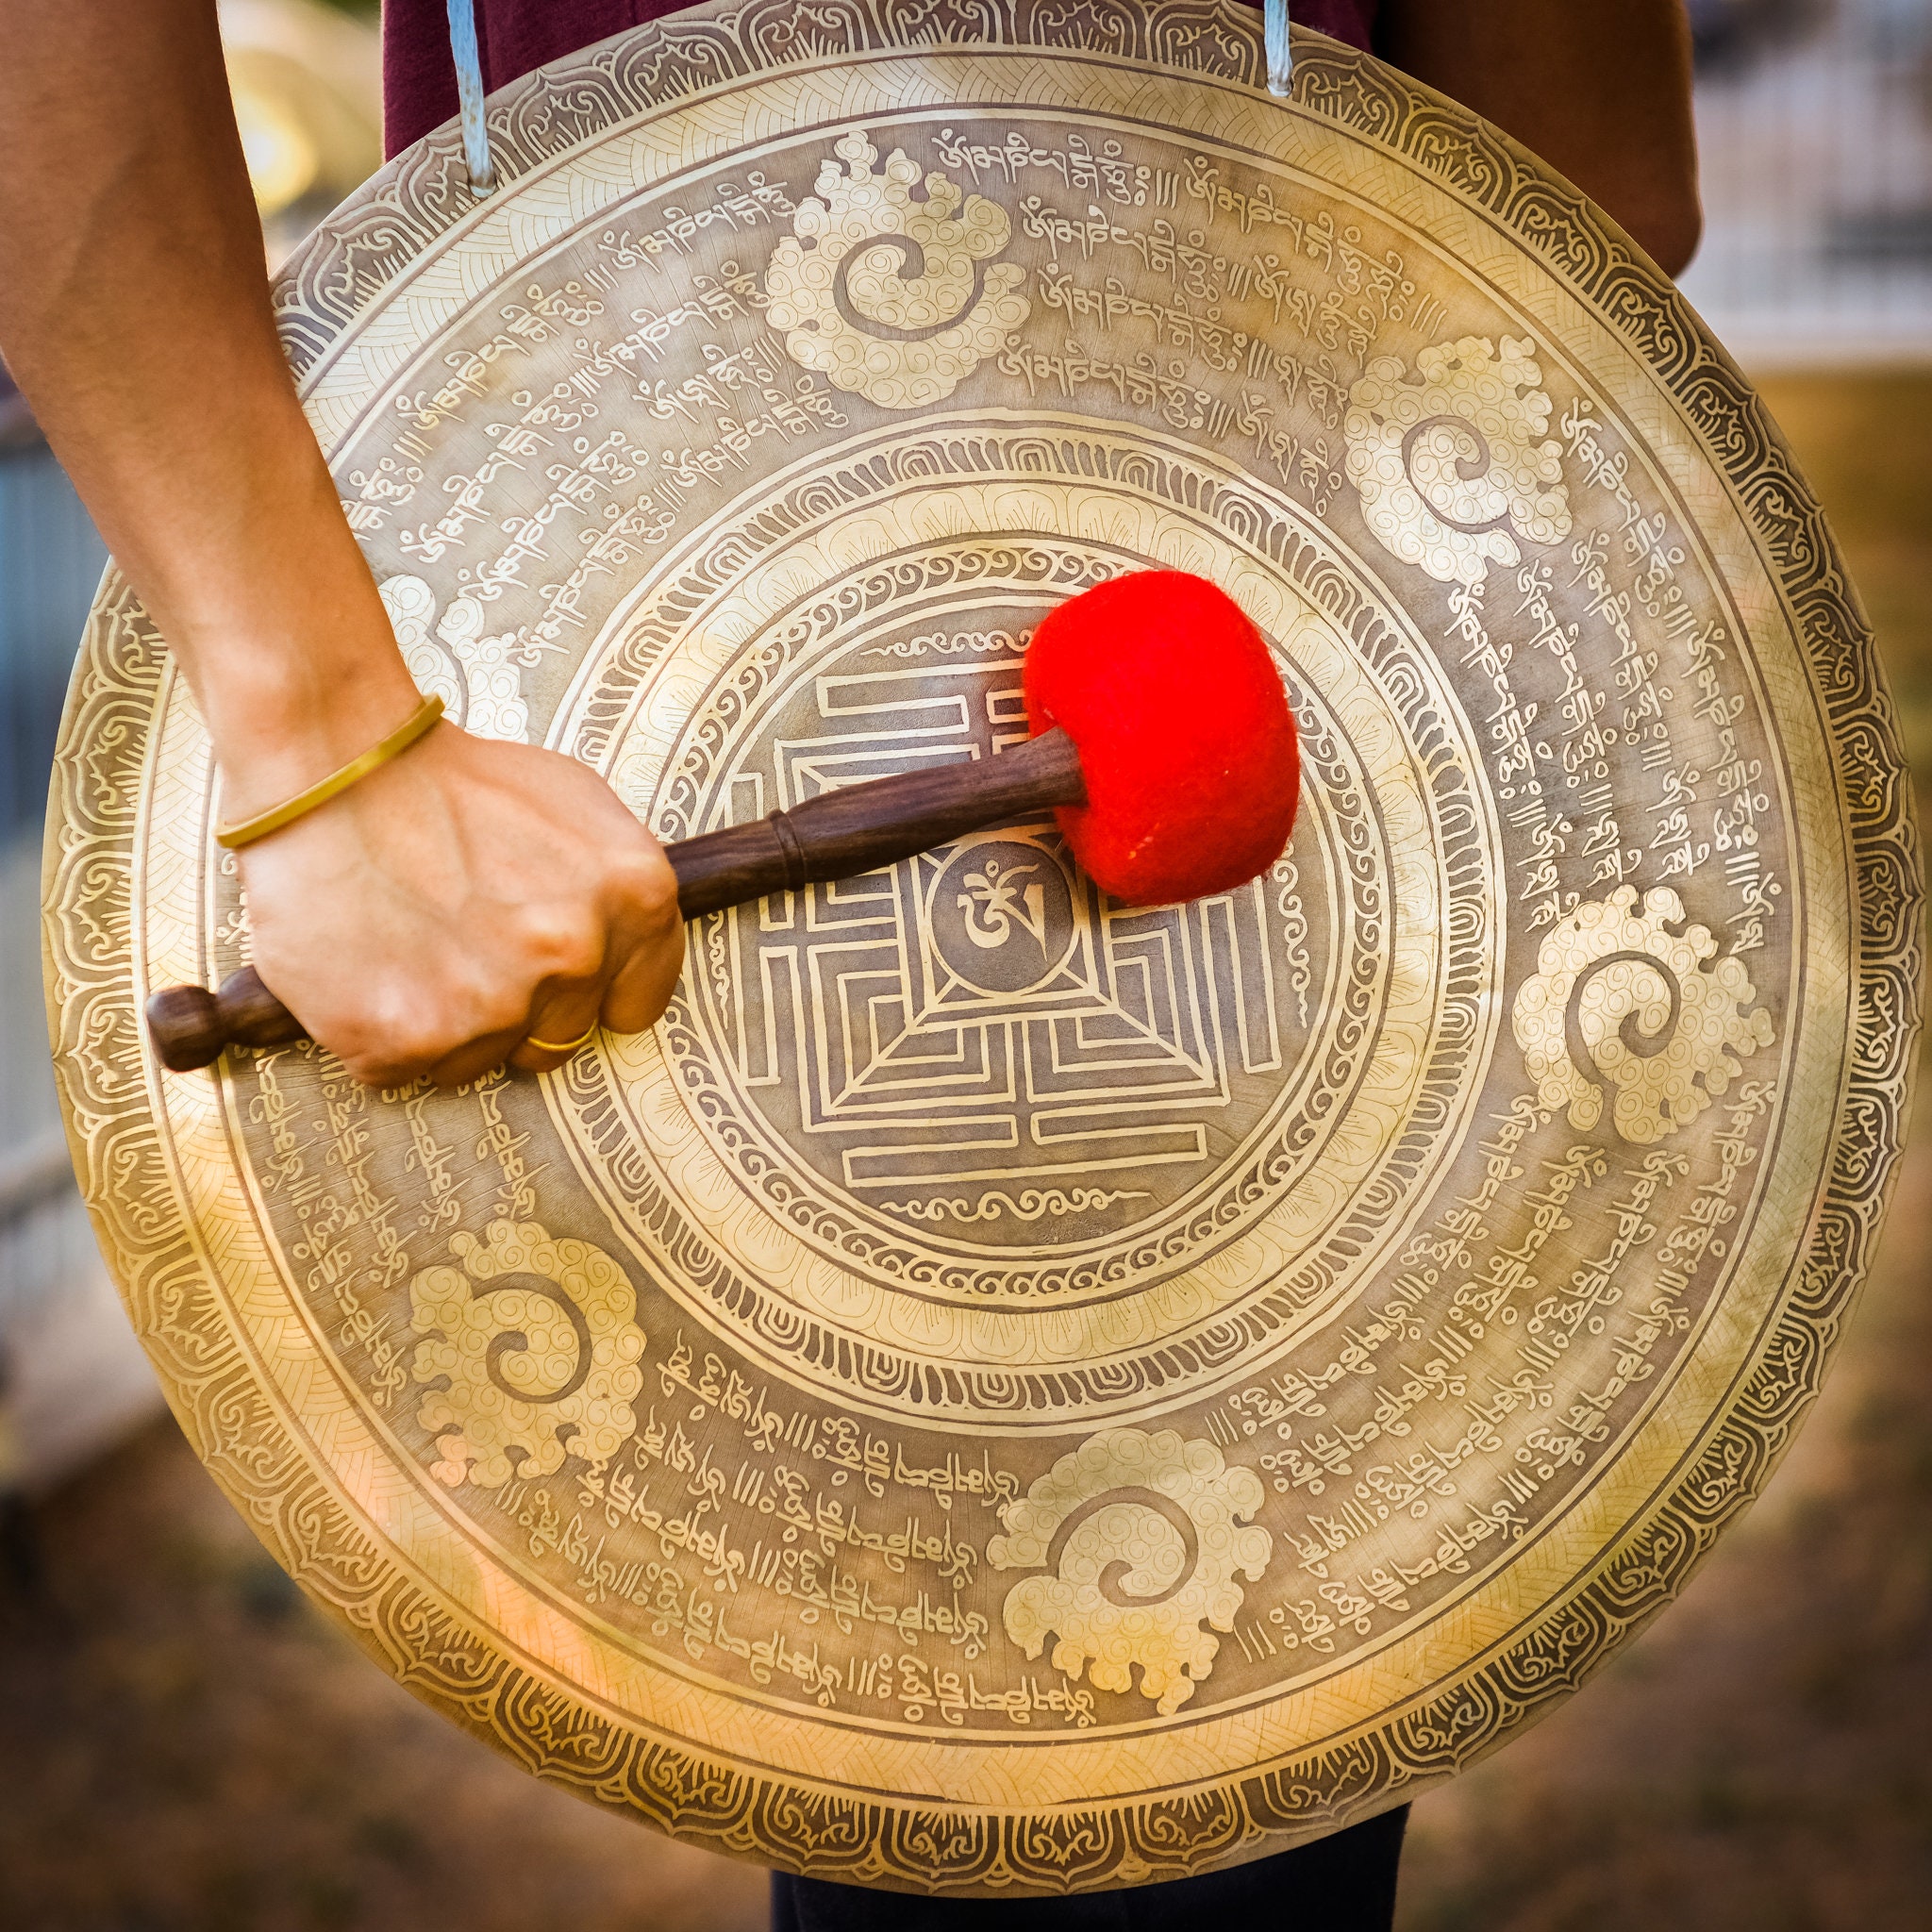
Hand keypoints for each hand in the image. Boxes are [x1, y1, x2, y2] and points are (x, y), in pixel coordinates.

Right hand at [234, 721, 681, 1086]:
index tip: (547, 976)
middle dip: (512, 1006)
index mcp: (635, 898)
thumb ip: (614, 890)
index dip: (586, 995)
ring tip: (409, 947)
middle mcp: (576, 956)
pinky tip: (366, 967)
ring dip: (444, 1023)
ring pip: (478, 1061)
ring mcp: (494, 1004)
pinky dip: (378, 1031)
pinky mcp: (406, 1038)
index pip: (635, 1007)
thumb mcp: (576, 805)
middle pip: (555, 1039)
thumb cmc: (454, 781)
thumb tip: (619, 954)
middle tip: (459, 945)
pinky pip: (403, 1067)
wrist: (332, 767)